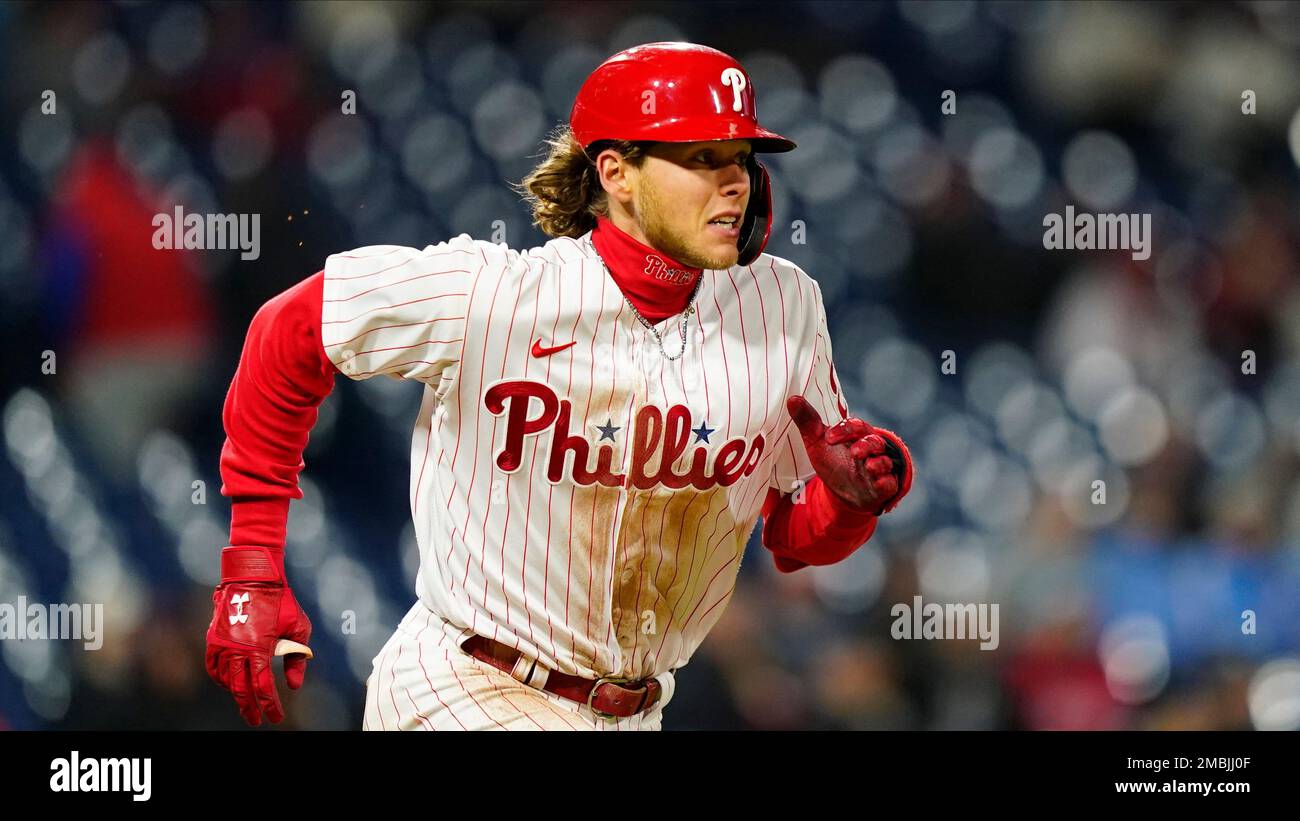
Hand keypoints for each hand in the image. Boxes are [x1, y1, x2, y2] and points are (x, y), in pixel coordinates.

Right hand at [205, 547, 311, 725]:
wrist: (253, 576)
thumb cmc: (280, 600)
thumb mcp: (299, 627)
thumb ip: (297, 658)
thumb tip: (293, 685)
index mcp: (258, 647)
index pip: (262, 686)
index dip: (269, 705)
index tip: (275, 717)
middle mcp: (236, 648)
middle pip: (241, 689)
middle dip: (250, 707)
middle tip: (258, 720)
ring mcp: (222, 643)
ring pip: (226, 679)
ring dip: (236, 694)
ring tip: (246, 702)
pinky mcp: (213, 637)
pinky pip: (213, 666)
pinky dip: (221, 678)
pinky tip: (229, 683)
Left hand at [786, 395, 912, 514]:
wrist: (844, 490)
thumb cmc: (834, 459)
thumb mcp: (818, 441)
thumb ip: (807, 421)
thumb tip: (792, 399)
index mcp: (856, 435)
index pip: (855, 426)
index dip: (844, 430)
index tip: (829, 438)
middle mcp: (870, 449)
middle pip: (874, 441)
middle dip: (866, 445)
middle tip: (854, 452)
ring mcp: (879, 468)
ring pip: (885, 461)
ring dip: (879, 463)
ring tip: (869, 466)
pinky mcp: (883, 486)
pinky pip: (890, 483)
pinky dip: (887, 482)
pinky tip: (881, 483)